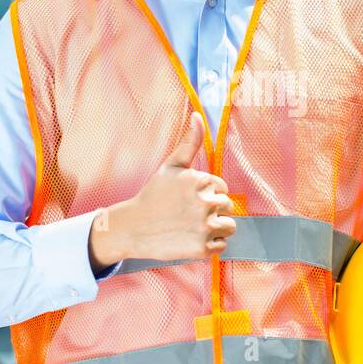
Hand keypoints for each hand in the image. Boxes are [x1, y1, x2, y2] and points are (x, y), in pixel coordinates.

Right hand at [116, 110, 236, 262]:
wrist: (133, 227)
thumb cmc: (154, 195)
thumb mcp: (171, 165)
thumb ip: (190, 142)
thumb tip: (198, 115)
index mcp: (201, 181)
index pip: (222, 189)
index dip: (207, 195)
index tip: (188, 199)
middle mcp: (206, 203)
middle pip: (228, 208)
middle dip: (212, 211)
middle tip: (188, 214)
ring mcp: (205, 226)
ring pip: (229, 227)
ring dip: (215, 228)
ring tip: (192, 226)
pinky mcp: (203, 248)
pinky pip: (222, 246)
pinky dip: (210, 245)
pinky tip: (190, 239)